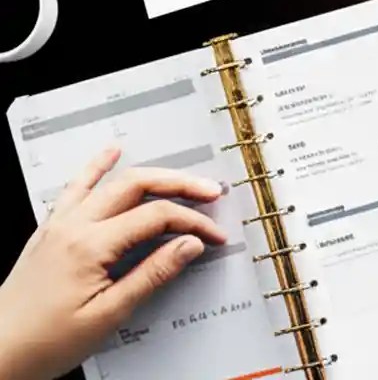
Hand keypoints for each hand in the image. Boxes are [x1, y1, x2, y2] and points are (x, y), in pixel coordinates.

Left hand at [0, 147, 227, 379]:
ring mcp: (59, 225)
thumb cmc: (45, 341)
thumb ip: (152, 275)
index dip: (192, 222)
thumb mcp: (108, 315)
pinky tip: (110, 153)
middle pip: (137, 187)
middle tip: (210, 193)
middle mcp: (73, 227)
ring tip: (180, 173)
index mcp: (89, 246)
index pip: (156, 217)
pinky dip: (96, 167)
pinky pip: (76, 188)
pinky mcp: (50, 231)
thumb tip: (188, 246)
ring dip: (150, 173)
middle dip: (180, 186)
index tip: (213, 236)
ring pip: (111, 182)